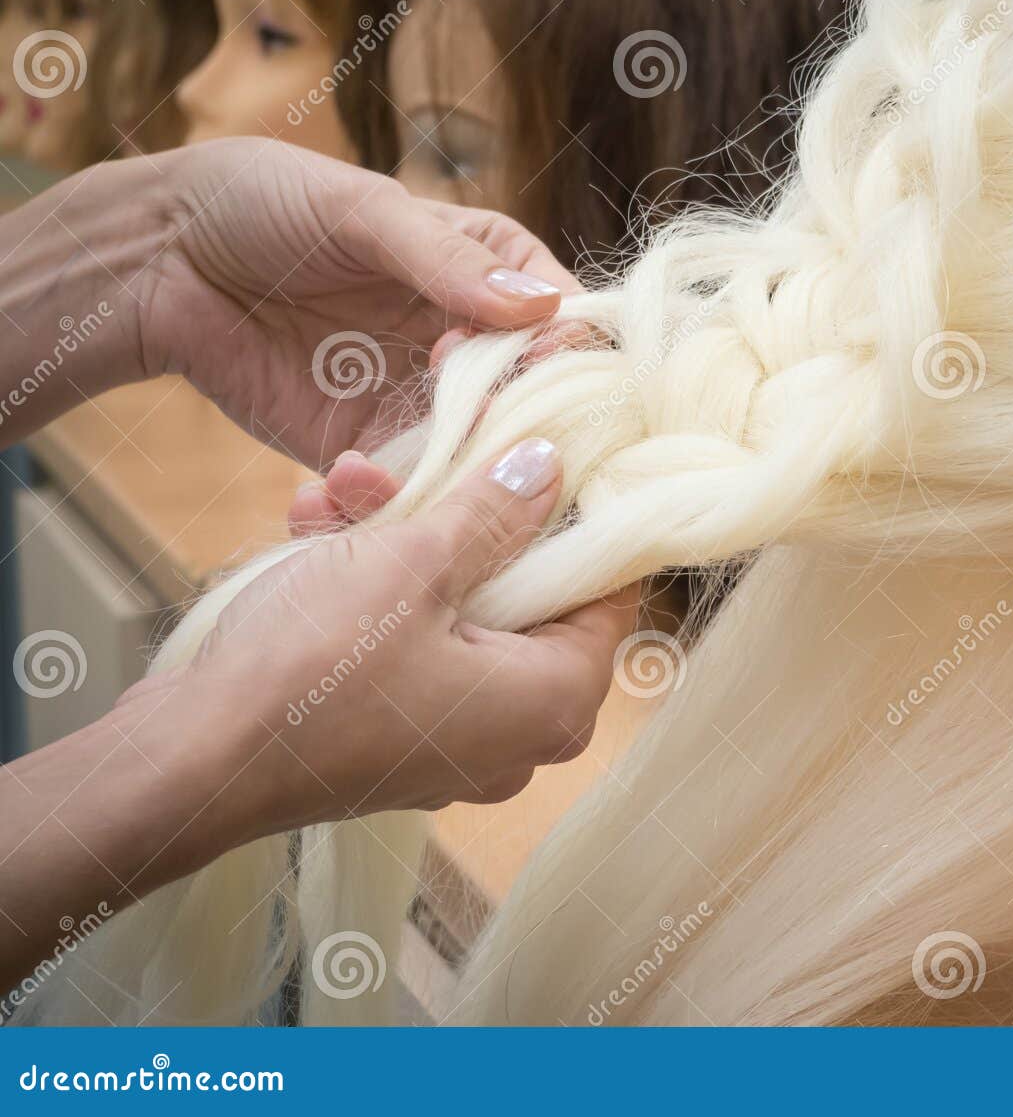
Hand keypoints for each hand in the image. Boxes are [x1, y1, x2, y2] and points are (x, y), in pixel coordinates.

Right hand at [121, 439, 638, 828]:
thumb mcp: (414, 566)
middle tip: (426, 461)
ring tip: (344, 484)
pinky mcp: (388, 741)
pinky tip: (314, 525)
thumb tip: (551, 469)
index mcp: (554, 701)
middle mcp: (517, 737)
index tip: (547, 462)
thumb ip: (494, 514)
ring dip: (399, 542)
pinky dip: (367, 592)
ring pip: (449, 613)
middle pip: (522, 598)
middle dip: (463, 518)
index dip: (580, 522)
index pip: (608, 596)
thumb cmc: (314, 670)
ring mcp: (450, 745)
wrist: (189, 764)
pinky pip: (402, 648)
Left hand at [135, 137, 578, 469]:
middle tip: (486, 412)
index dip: (566, 344)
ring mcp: (422, 400)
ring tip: (431, 452)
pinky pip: (407, 486)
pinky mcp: (368, 449)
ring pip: (481, 452)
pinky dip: (402, 498)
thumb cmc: (263, 202)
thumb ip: (447, 260)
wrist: (158, 259)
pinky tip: (367, 484)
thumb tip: (538, 308)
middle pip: (535, 396)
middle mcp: (469, 341)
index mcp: (488, 268)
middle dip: (523, 413)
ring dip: (469, 465)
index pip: (562, 315)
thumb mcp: (359, 210)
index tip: (541, 357)